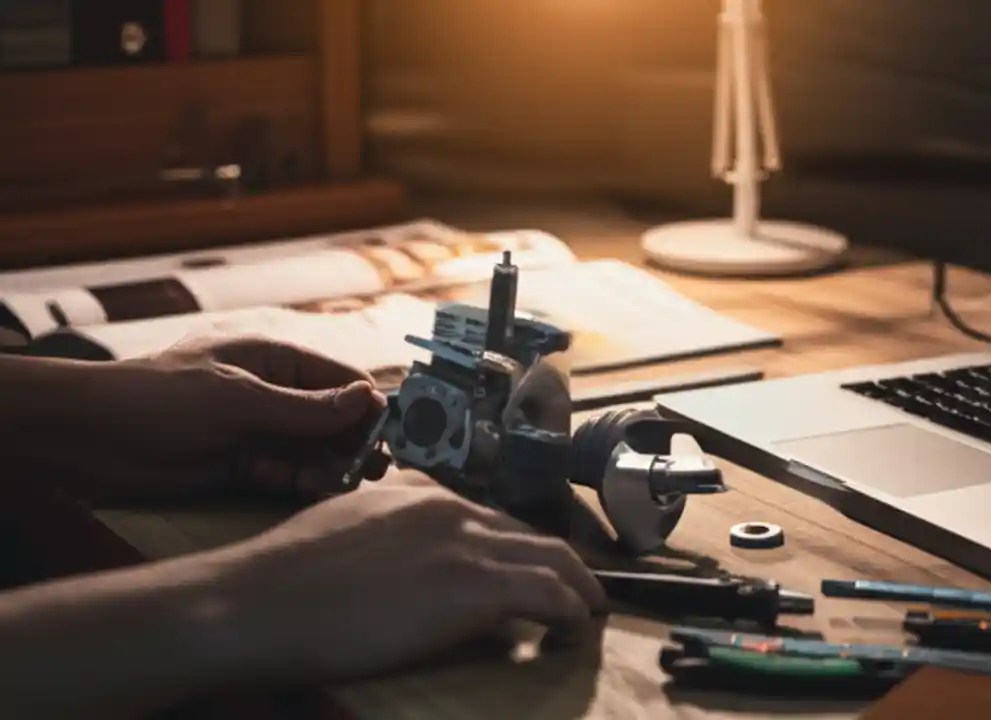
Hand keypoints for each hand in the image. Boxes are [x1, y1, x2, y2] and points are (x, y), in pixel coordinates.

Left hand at [42, 336, 384, 499]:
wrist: (89, 439)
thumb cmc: (157, 399)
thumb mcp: (238, 399)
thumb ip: (304, 408)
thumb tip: (365, 399)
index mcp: (271, 360)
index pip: (337, 380)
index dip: (365, 404)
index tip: (391, 429)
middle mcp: (269, 394)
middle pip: (330, 419)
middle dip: (349, 441)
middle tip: (371, 465)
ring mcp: (256, 431)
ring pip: (311, 450)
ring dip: (324, 465)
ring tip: (335, 481)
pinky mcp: (241, 466)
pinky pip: (285, 473)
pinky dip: (296, 481)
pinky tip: (297, 485)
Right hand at [215, 472, 607, 681]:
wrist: (258, 601)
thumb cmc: (283, 579)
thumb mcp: (342, 528)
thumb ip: (385, 533)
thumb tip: (409, 565)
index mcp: (417, 494)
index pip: (490, 516)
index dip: (516, 547)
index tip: (528, 570)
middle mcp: (451, 508)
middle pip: (530, 533)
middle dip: (559, 564)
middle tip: (574, 593)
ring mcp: (466, 543)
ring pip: (553, 557)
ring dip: (578, 589)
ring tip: (586, 614)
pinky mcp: (476, 586)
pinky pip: (551, 594)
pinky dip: (572, 612)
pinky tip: (573, 631)